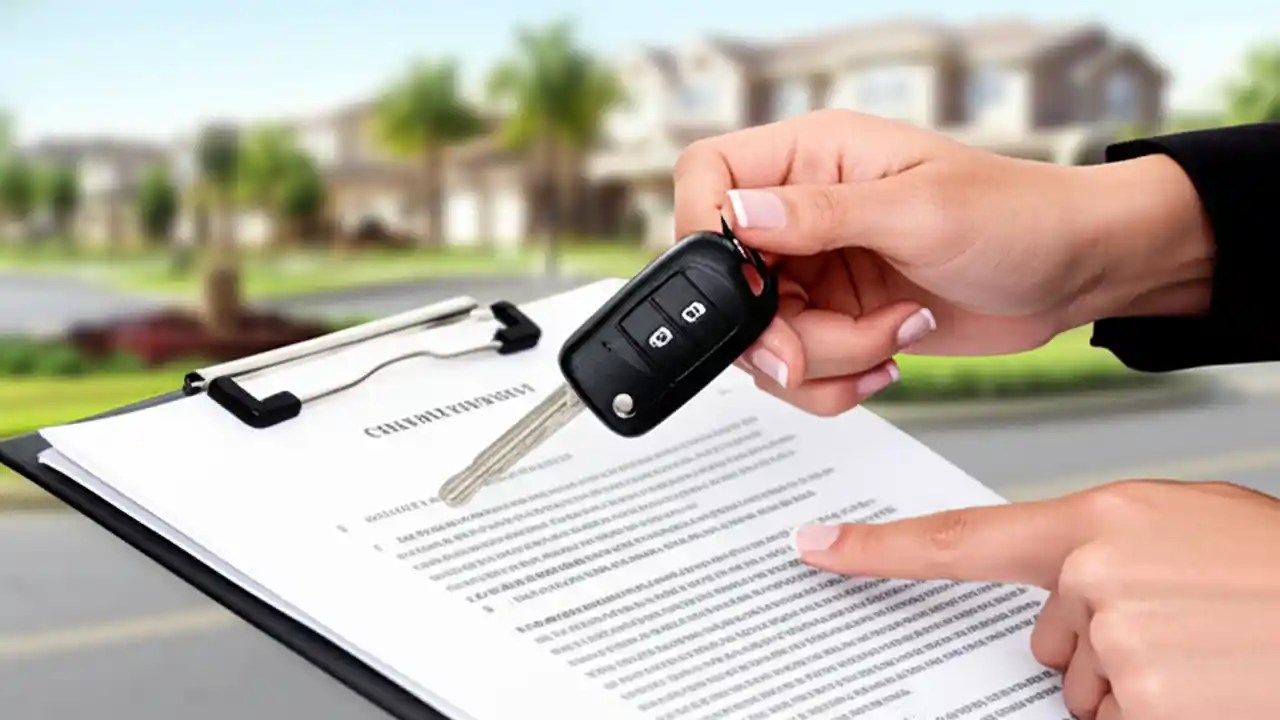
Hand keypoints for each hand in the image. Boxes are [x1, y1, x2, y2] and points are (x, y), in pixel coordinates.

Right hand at [673, 110, 1213, 414]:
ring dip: (820, 360)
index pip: (711, 176)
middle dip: (774, 330)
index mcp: (814, 158)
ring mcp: (819, 271)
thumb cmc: (1020, 216)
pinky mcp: (838, 320)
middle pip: (730, 280)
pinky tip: (886, 359)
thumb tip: (737, 213)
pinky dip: (834, 381)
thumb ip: (821, 216)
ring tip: (888, 339)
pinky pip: (799, 367)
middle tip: (811, 351)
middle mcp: (806, 214)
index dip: (703, 230)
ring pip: (762, 336)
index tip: (743, 285)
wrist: (1076, 274)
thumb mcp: (920, 211)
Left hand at [792, 480, 1279, 718]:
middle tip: (1178, 624)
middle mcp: (1095, 577)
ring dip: (1136, 681)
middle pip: (1047, 637)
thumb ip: (1104, 550)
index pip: (961, 541)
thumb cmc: (1274, 571)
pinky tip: (1209, 684)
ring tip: (1207, 650)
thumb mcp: (1181, 526)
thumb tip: (1060, 600)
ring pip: (1085, 685)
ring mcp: (1119, 645)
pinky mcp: (1146, 706)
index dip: (879, 550)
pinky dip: (1159, 714)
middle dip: (1099, 642)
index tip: (818, 548)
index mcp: (1099, 521)